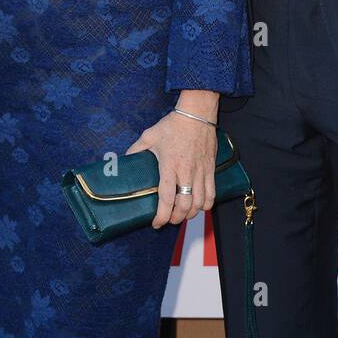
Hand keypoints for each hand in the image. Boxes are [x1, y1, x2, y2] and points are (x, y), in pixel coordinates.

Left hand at [124, 110, 216, 227]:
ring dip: (190, 214)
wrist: (197, 114)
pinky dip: (205, 205)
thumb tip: (125, 159)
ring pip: (199, 203)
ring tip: (182, 214)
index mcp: (169, 166)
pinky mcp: (211, 170)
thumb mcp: (149, 136)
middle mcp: (186, 172)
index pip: (166, 198)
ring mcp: (201, 172)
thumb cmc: (173, 125)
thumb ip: (136, 149)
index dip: (161, 215)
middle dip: (175, 218)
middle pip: (184, 206)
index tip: (156, 223)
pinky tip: (199, 206)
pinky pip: (212, 195)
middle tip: (168, 219)